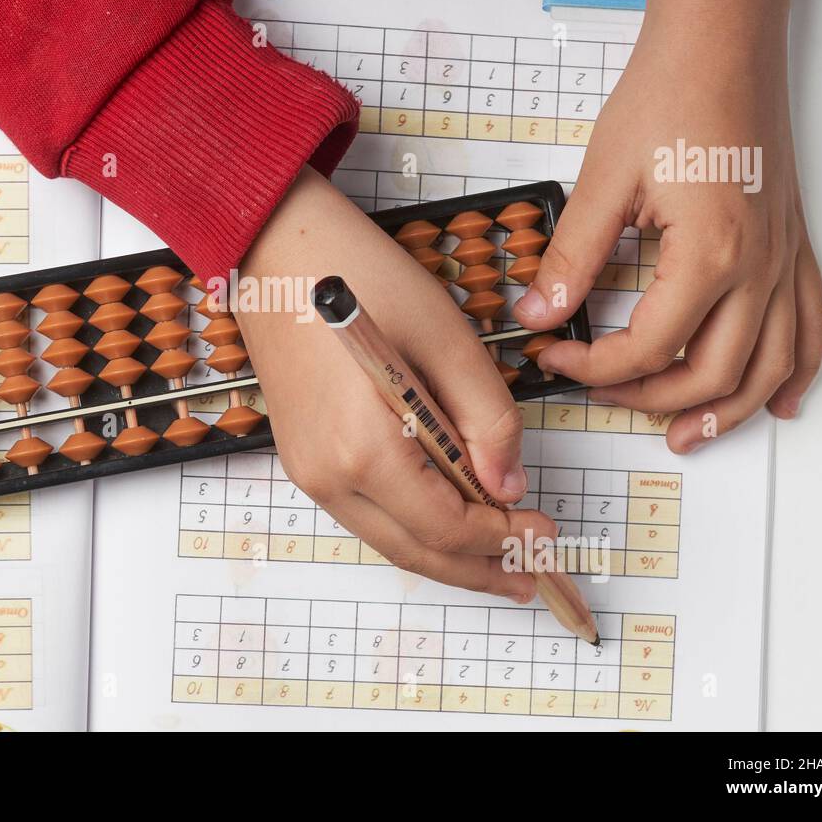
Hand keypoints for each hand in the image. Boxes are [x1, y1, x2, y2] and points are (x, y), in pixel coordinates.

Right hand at [235, 166, 554, 598]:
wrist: (277, 249)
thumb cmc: (357, 276)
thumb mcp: (447, 339)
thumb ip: (487, 418)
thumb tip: (507, 482)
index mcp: (364, 446)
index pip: (448, 526)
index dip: (503, 538)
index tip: (544, 530)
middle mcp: (327, 473)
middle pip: (416, 549)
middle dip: (479, 567)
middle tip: (531, 572)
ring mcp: (308, 469)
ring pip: (389, 538)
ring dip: (447, 552)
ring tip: (499, 555)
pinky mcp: (303, 457)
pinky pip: (366, 512)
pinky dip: (413, 524)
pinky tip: (448, 516)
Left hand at [513, 0, 821, 453]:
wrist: (723, 42)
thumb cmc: (672, 93)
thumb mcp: (603, 178)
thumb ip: (573, 255)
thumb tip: (540, 311)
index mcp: (709, 254)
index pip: (647, 348)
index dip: (593, 368)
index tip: (553, 356)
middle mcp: (758, 266)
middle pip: (711, 372)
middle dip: (649, 398)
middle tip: (601, 393)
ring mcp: (782, 258)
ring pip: (771, 365)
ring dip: (730, 410)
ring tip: (688, 434)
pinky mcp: (790, 243)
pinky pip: (810, 325)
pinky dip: (797, 370)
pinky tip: (781, 399)